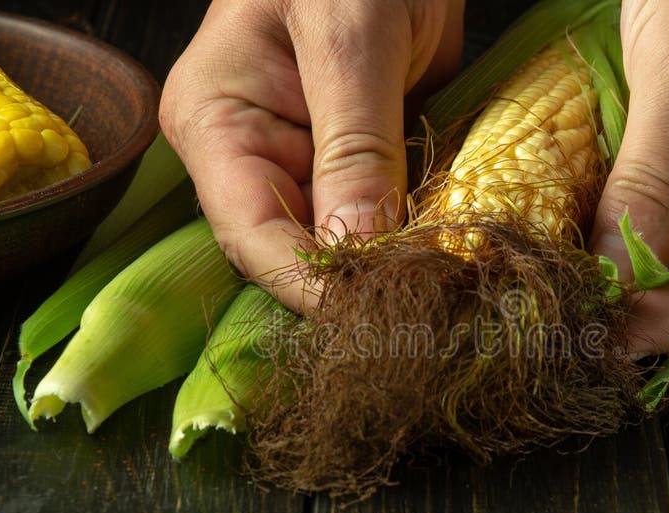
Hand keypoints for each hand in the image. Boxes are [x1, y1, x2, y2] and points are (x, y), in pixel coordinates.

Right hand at [160, 0, 462, 310]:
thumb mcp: (349, 40)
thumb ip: (353, 145)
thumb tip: (358, 250)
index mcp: (217, 124)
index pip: (252, 234)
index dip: (310, 285)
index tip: (375, 315)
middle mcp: (253, 153)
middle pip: (293, 250)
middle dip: (354, 286)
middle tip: (422, 316)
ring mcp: (306, 158)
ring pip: (341, 242)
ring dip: (390, 268)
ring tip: (443, 297)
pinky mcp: (359, 157)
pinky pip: (381, 212)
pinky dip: (415, 235)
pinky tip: (451, 256)